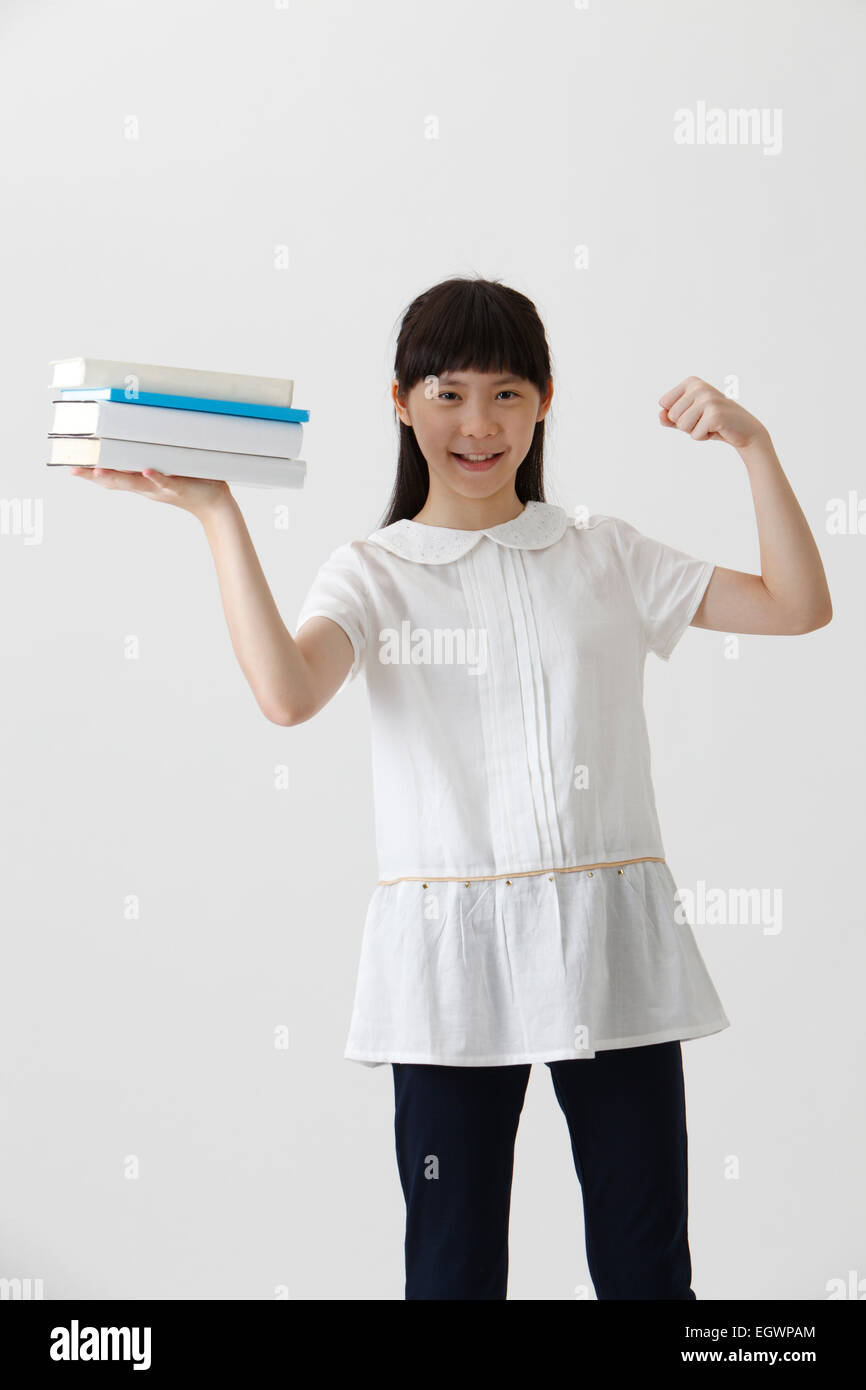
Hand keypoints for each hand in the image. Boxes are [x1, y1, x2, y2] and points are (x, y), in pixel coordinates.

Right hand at [69, 466, 231, 518]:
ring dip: (117, 477)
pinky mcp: (179, 487)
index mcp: (141, 481)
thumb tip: (138, 432)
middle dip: (94, 476)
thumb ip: (151, 455)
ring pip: (135, 483)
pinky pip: (165, 480)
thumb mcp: (165, 467)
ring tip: (98, 472)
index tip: (70, 465)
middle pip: (116, 481)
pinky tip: (145, 470)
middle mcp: (147, 486)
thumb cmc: (190, 480)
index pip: (112, 477)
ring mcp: (161, 487)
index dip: (91, 472)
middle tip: (75, 469)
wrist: (215, 502)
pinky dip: (155, 476)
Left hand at [658, 377, 767, 449]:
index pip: (664, 403)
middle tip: (705, 420)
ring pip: (682, 425)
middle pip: (672, 415)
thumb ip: (670, 418)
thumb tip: (660, 415)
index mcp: (692, 382)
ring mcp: (708, 399)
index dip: (676, 415)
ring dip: (695, 431)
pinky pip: (695, 434)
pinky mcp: (715, 414)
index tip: (695, 413)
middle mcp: (699, 386)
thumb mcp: (689, 419)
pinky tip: (717, 429)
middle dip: (686, 425)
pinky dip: (704, 437)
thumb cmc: (713, 423)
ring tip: (710, 424)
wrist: (744, 431)